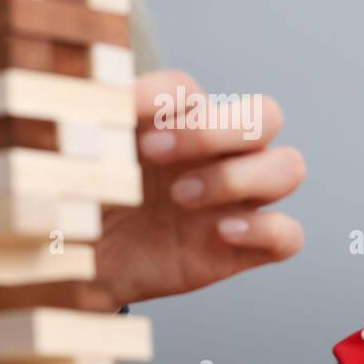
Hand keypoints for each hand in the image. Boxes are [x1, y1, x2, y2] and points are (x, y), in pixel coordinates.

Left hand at [94, 70, 304, 307]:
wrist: (75, 272)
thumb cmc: (77, 206)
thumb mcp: (75, 158)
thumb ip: (94, 121)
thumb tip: (117, 97)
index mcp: (171, 125)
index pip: (190, 92)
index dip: (164, 106)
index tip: (126, 133)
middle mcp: (212, 156)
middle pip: (266, 115)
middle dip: (217, 131)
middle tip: (156, 158)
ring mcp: (231, 202)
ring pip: (289, 167)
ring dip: (240, 177)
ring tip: (181, 198)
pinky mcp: (238, 250)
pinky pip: (288, 235)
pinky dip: (265, 230)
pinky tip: (221, 233)